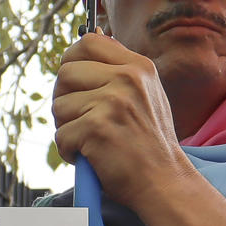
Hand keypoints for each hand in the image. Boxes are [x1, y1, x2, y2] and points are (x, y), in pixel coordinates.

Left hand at [51, 31, 191, 208]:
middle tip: (80, 120)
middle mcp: (128, 78)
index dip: (71, 60)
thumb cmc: (148, 144)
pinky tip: (91, 157)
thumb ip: (118, 72)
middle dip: (64, 99)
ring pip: (59, 105)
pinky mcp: (97, 127)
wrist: (165, 183)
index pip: (88, 42)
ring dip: (67, 128)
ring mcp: (113, 102)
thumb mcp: (145, 96)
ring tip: (91, 142)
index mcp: (138, 66)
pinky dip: (69, 151)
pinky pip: (61, 135)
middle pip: (65, 73)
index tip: (73, 83)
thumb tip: (83, 44)